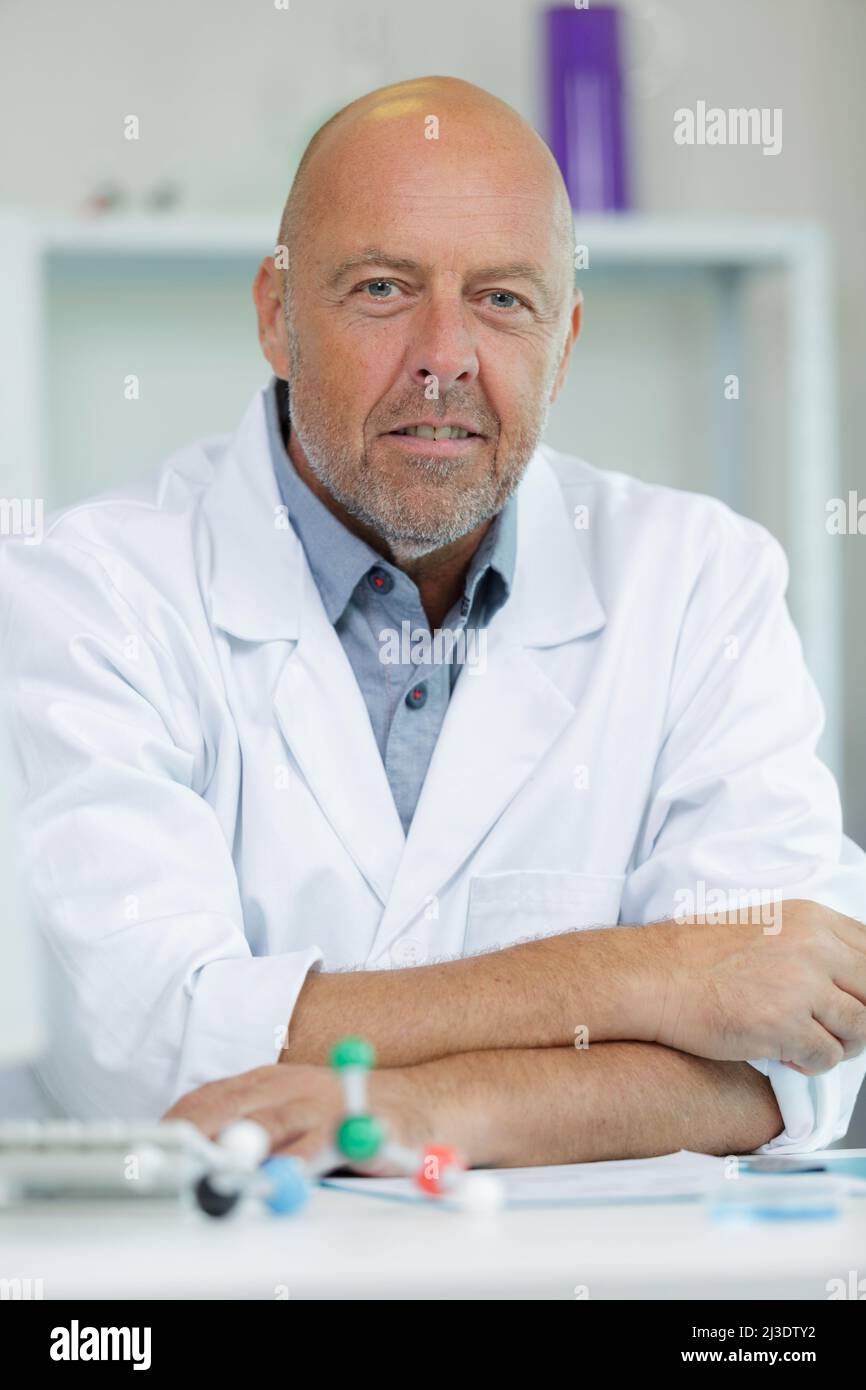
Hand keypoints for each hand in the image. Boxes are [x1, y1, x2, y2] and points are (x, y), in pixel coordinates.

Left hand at [164, 1062, 432, 1173]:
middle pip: (233, 1109)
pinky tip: (278, 1176)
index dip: (180, 1122)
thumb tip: (187, 1155)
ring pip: (273, 1125)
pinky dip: (299, 1162)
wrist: (412, 1104)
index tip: (154, 1147)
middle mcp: (289, 1087)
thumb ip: (243, 1122)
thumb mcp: (286, 1108)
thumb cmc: (337, 1113)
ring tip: (216, 1170)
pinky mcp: (351, 1129)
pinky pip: (320, 1146)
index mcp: (265, 1080)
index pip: (210, 1097)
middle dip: (201, 1136)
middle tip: (176, 1160)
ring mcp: (320, 1105)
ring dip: (242, 1148)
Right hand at [643, 899, 865, 1073]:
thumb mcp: (766, 927)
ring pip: (860, 1028)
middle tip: (834, 1028)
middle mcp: (813, 947)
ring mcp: (801, 986)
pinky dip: (811, 1064)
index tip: (855, 1001)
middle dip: (860, 1017)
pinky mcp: (784, 1026)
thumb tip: (850, 978)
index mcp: (812, 918)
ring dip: (840, 1044)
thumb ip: (812, 944)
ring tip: (809, 1043)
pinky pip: (827, 1057)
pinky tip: (786, 1055)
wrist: (654, 977)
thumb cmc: (698, 956)